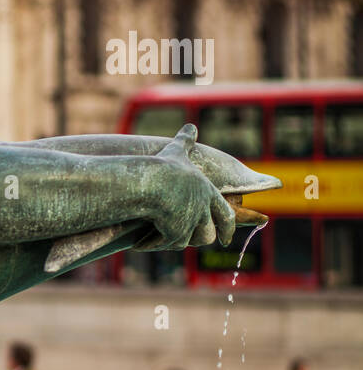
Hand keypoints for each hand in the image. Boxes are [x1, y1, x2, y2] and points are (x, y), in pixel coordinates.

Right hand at [136, 124, 235, 250]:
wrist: (149, 182)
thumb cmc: (163, 166)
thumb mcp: (176, 152)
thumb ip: (185, 141)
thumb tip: (190, 125)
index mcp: (208, 192)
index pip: (225, 215)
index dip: (227, 228)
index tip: (227, 239)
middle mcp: (204, 209)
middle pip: (208, 233)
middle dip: (199, 237)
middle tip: (188, 241)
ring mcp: (192, 222)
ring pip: (191, 240)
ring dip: (176, 241)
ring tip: (161, 239)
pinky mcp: (178, 232)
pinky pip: (168, 243)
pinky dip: (154, 243)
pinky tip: (142, 242)